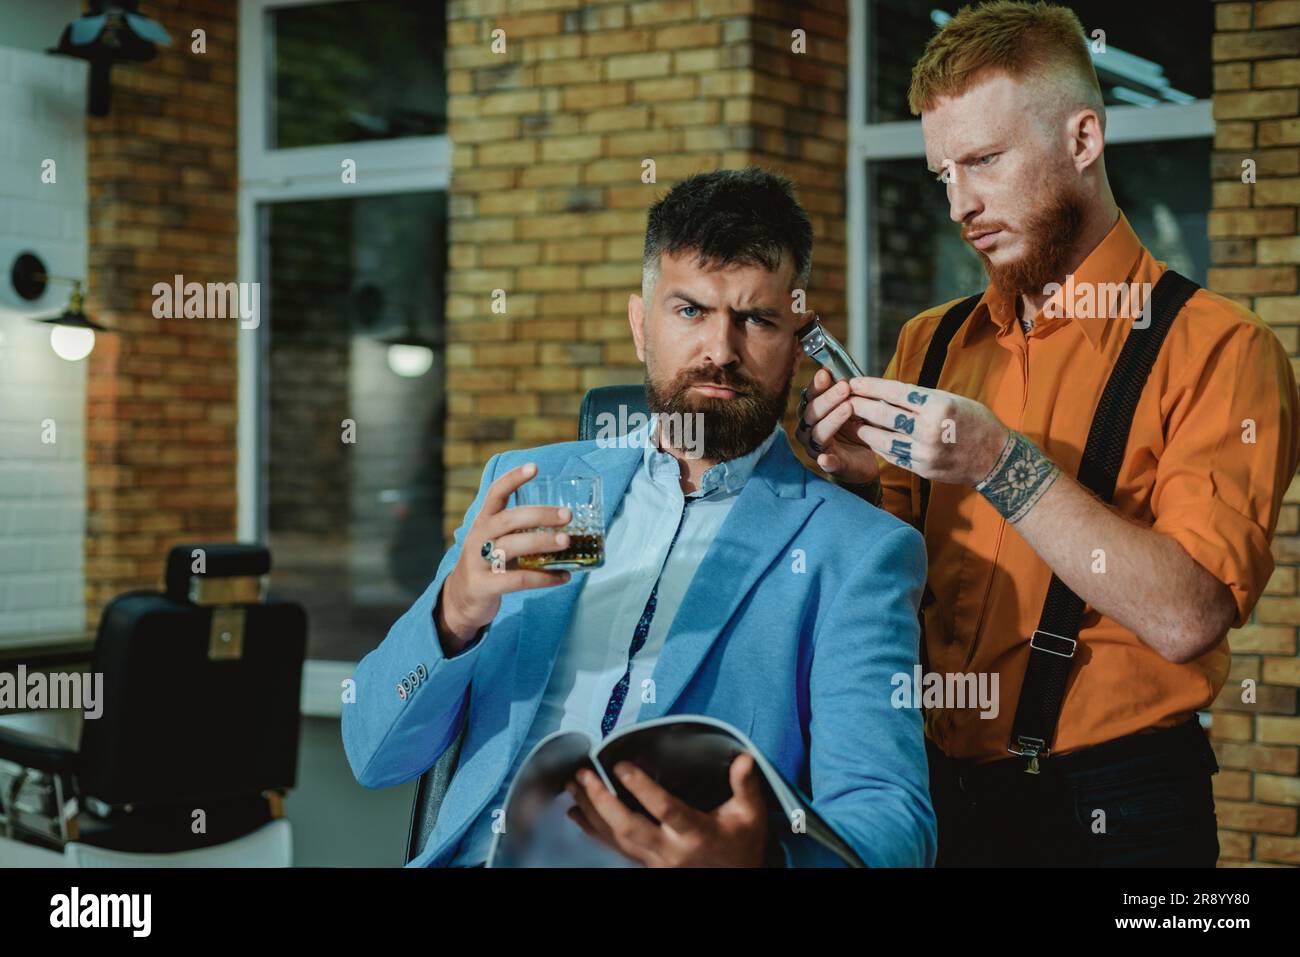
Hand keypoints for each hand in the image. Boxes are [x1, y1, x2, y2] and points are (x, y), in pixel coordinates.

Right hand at [437, 462, 573, 652]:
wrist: (460, 599)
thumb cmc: (487, 564)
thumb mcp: (495, 540)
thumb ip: (519, 530)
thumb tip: (564, 523)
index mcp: (483, 521)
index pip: (495, 493)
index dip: (513, 479)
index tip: (534, 467)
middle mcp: (478, 537)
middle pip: (508, 519)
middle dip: (539, 515)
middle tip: (567, 515)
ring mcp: (478, 562)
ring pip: (511, 547)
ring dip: (541, 542)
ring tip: (567, 541)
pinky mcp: (484, 586)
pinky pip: (517, 580)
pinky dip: (543, 578)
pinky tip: (564, 576)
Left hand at [565, 753, 768, 867]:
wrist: (738, 880)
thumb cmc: (742, 846)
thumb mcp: (750, 816)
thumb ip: (745, 786)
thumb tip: (744, 758)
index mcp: (696, 834)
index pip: (664, 809)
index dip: (641, 787)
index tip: (621, 766)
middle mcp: (671, 850)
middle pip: (628, 827)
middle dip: (601, 800)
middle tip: (583, 774)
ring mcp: (655, 862)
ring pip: (616, 839)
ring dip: (591, 812)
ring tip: (573, 786)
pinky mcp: (646, 866)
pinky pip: (614, 849)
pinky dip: (593, 831)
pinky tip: (577, 814)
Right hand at [797, 367, 880, 484]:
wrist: (865, 459)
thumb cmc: (855, 429)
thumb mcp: (850, 407)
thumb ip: (843, 393)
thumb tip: (840, 372)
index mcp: (811, 413)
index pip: (809, 397)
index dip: (816, 386)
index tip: (826, 373)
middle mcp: (808, 430)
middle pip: (811, 413)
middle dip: (828, 399)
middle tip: (844, 387)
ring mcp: (816, 448)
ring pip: (818, 434)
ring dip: (831, 421)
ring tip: (848, 408)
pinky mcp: (831, 465)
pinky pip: (826, 463)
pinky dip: (826, 461)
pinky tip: (825, 458)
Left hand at [814, 375, 1009, 486]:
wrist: (994, 458)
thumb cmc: (974, 422)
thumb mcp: (951, 400)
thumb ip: (920, 399)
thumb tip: (886, 393)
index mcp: (938, 405)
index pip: (895, 392)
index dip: (871, 387)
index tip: (854, 382)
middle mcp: (930, 429)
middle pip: (884, 415)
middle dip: (860, 406)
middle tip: (844, 400)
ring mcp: (924, 451)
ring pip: (882, 438)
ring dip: (863, 429)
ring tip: (851, 421)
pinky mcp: (921, 468)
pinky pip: (892, 455)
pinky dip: (878, 445)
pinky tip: (869, 438)